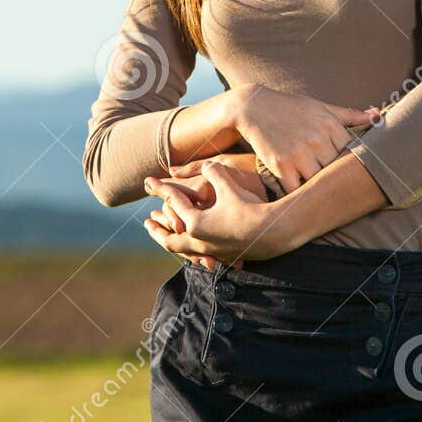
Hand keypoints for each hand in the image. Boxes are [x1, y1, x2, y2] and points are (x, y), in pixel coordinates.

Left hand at [142, 161, 297, 263]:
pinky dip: (191, 250)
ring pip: (184, 252)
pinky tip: (194, 247)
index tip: (147, 181)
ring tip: (167, 235)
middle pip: (169, 239)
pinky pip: (202, 256)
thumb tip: (202, 164)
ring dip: (173, 241)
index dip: (160, 188)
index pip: (173, 202)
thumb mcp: (229, 182)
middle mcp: (200, 241)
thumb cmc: (250, 205)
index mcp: (196, 223)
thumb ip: (211, 170)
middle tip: (148, 222)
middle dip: (157, 230)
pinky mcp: (226, 256)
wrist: (275, 231)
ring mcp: (213, 251)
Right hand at [231, 84, 378, 193]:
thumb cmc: (291, 108)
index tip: (353, 174)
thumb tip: (378, 115)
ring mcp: (299, 154)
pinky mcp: (282, 165)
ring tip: (322, 197)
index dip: (353, 165)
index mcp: (330, 125)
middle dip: (338, 179)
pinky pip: (297, 189)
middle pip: (337, 171)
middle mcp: (317, 139)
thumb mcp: (321, 107)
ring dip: (319, 189)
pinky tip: (301, 195)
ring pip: (320, 183)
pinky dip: (299, 194)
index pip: (352, 154)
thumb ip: (350, 115)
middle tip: (340, 190)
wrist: (253, 107)